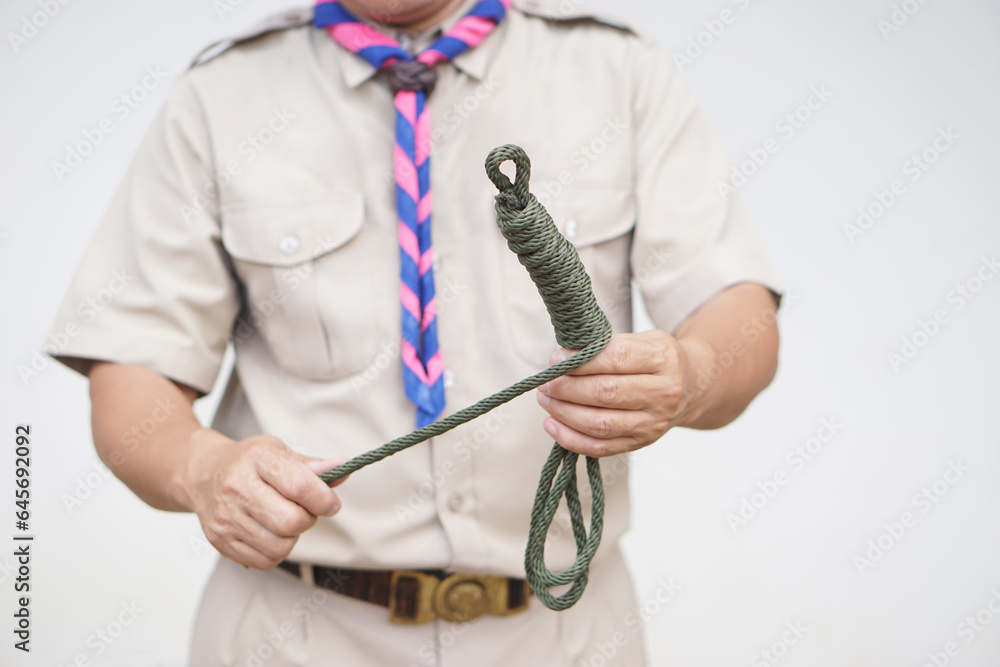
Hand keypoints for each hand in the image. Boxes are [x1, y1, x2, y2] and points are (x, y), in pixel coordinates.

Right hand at [181, 431, 347, 568]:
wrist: (201, 474)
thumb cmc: (248, 462)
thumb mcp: (278, 451)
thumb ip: (312, 465)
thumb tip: (343, 468)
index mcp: (256, 459)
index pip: (298, 485)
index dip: (323, 498)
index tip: (331, 503)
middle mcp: (236, 488)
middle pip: (290, 521)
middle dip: (308, 519)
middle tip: (305, 510)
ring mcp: (225, 517)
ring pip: (279, 546)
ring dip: (293, 537)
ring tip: (285, 519)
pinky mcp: (220, 541)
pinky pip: (265, 560)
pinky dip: (277, 551)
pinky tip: (271, 532)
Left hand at [535, 330, 703, 457]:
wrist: (692, 386)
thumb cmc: (657, 359)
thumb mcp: (644, 339)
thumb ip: (608, 344)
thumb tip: (564, 357)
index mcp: (663, 360)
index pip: (616, 359)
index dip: (581, 361)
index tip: (556, 359)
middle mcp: (663, 394)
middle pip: (606, 393)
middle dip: (567, 388)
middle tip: (546, 382)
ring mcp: (653, 423)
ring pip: (601, 424)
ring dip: (564, 413)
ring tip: (545, 400)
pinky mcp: (642, 443)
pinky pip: (601, 448)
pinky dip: (571, 439)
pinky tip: (552, 425)